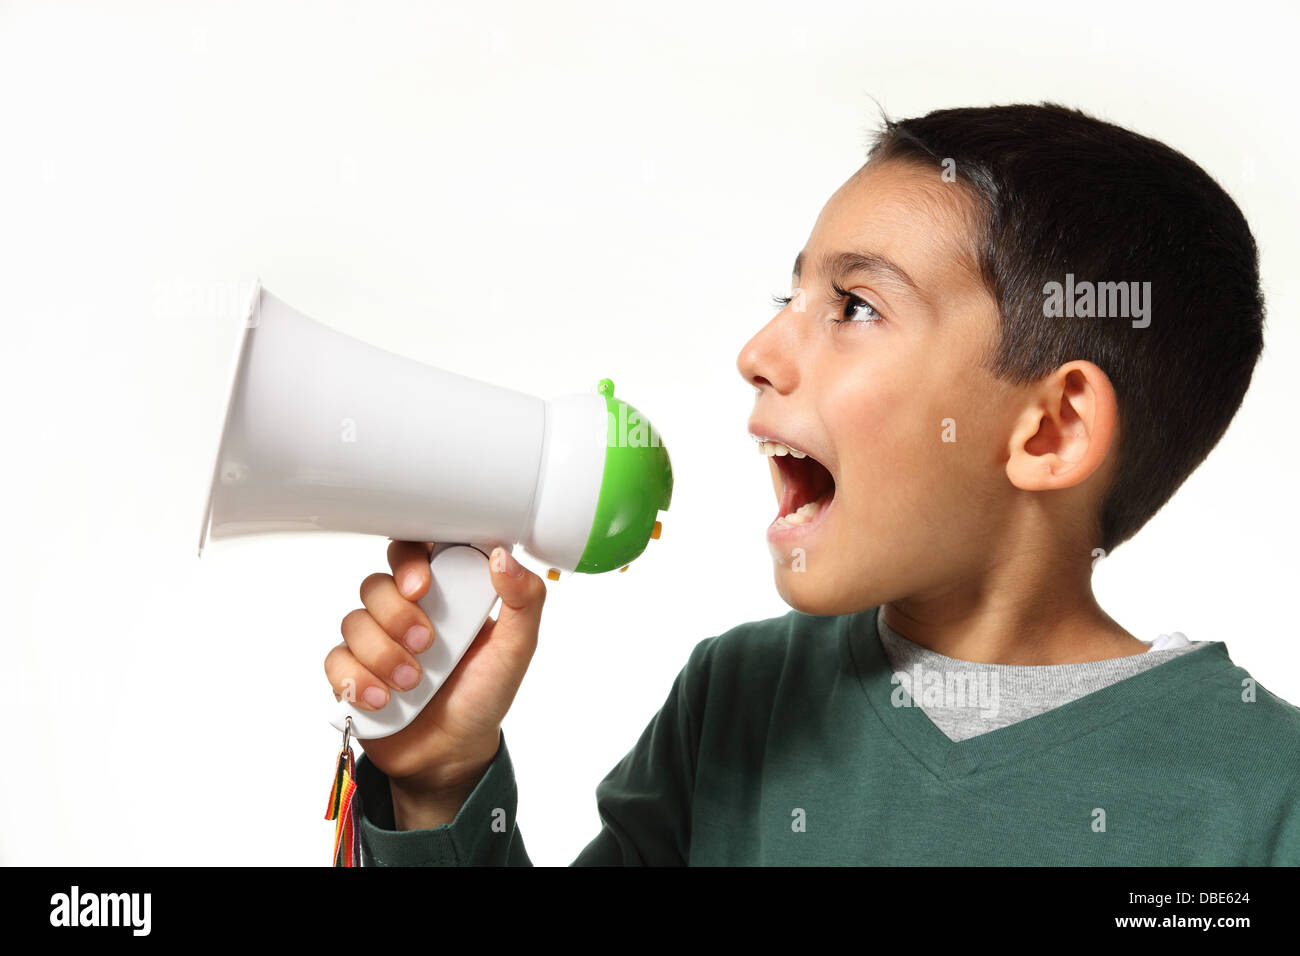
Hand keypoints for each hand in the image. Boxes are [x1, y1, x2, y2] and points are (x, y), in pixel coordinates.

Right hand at [324, 540, 545, 809]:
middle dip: (397, 616)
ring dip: (383, 655)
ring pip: (354, 622)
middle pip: (376, 585)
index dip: (408, 559)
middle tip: (425, 645)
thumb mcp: (516, 650)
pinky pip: (335, 660)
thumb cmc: (483, 696)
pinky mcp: (352, 672)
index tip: (421, 586)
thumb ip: (524, 601)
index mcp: (443, 593)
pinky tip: (383, 699)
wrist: (452, 754)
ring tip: (412, 684)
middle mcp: (404, 611)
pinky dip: (358, 681)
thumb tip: (504, 556)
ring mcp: (375, 641)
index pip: (414, 550)